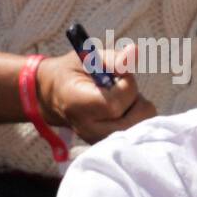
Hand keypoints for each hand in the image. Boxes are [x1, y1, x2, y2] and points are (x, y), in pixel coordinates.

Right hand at [36, 42, 156, 143]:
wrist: (55, 96)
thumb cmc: (74, 72)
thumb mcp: (88, 58)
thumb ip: (113, 58)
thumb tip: (136, 51)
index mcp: (77, 106)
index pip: (114, 104)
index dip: (125, 86)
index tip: (118, 75)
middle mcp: (88, 129)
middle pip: (134, 120)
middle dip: (135, 100)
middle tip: (120, 89)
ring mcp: (99, 141)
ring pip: (141, 127)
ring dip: (138, 110)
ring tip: (120, 99)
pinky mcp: (110, 145)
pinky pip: (139, 133)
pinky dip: (138, 119)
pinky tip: (123, 111)